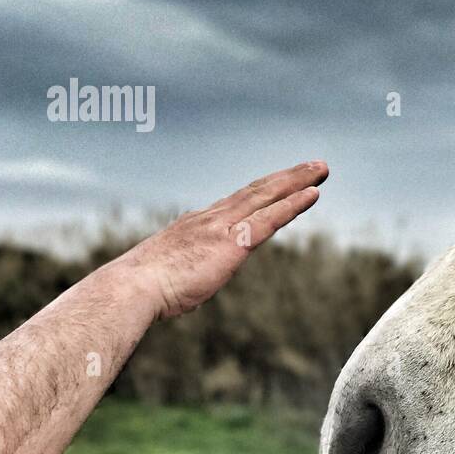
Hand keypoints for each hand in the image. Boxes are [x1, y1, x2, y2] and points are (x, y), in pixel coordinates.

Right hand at [112, 161, 328, 319]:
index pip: (238, 202)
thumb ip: (184, 271)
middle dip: (287, 177)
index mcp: (197, 224)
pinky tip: (312, 194)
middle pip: (257, 190)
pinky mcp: (232, 243)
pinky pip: (270, 218)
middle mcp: (212, 218)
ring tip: (321, 170)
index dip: (263, 191)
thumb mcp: (168, 273)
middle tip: (314, 166)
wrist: (133, 287)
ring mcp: (222, 227)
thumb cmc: (144, 288)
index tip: (281, 182)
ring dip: (297, 182)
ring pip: (267, 196)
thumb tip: (184, 284)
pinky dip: (292, 205)